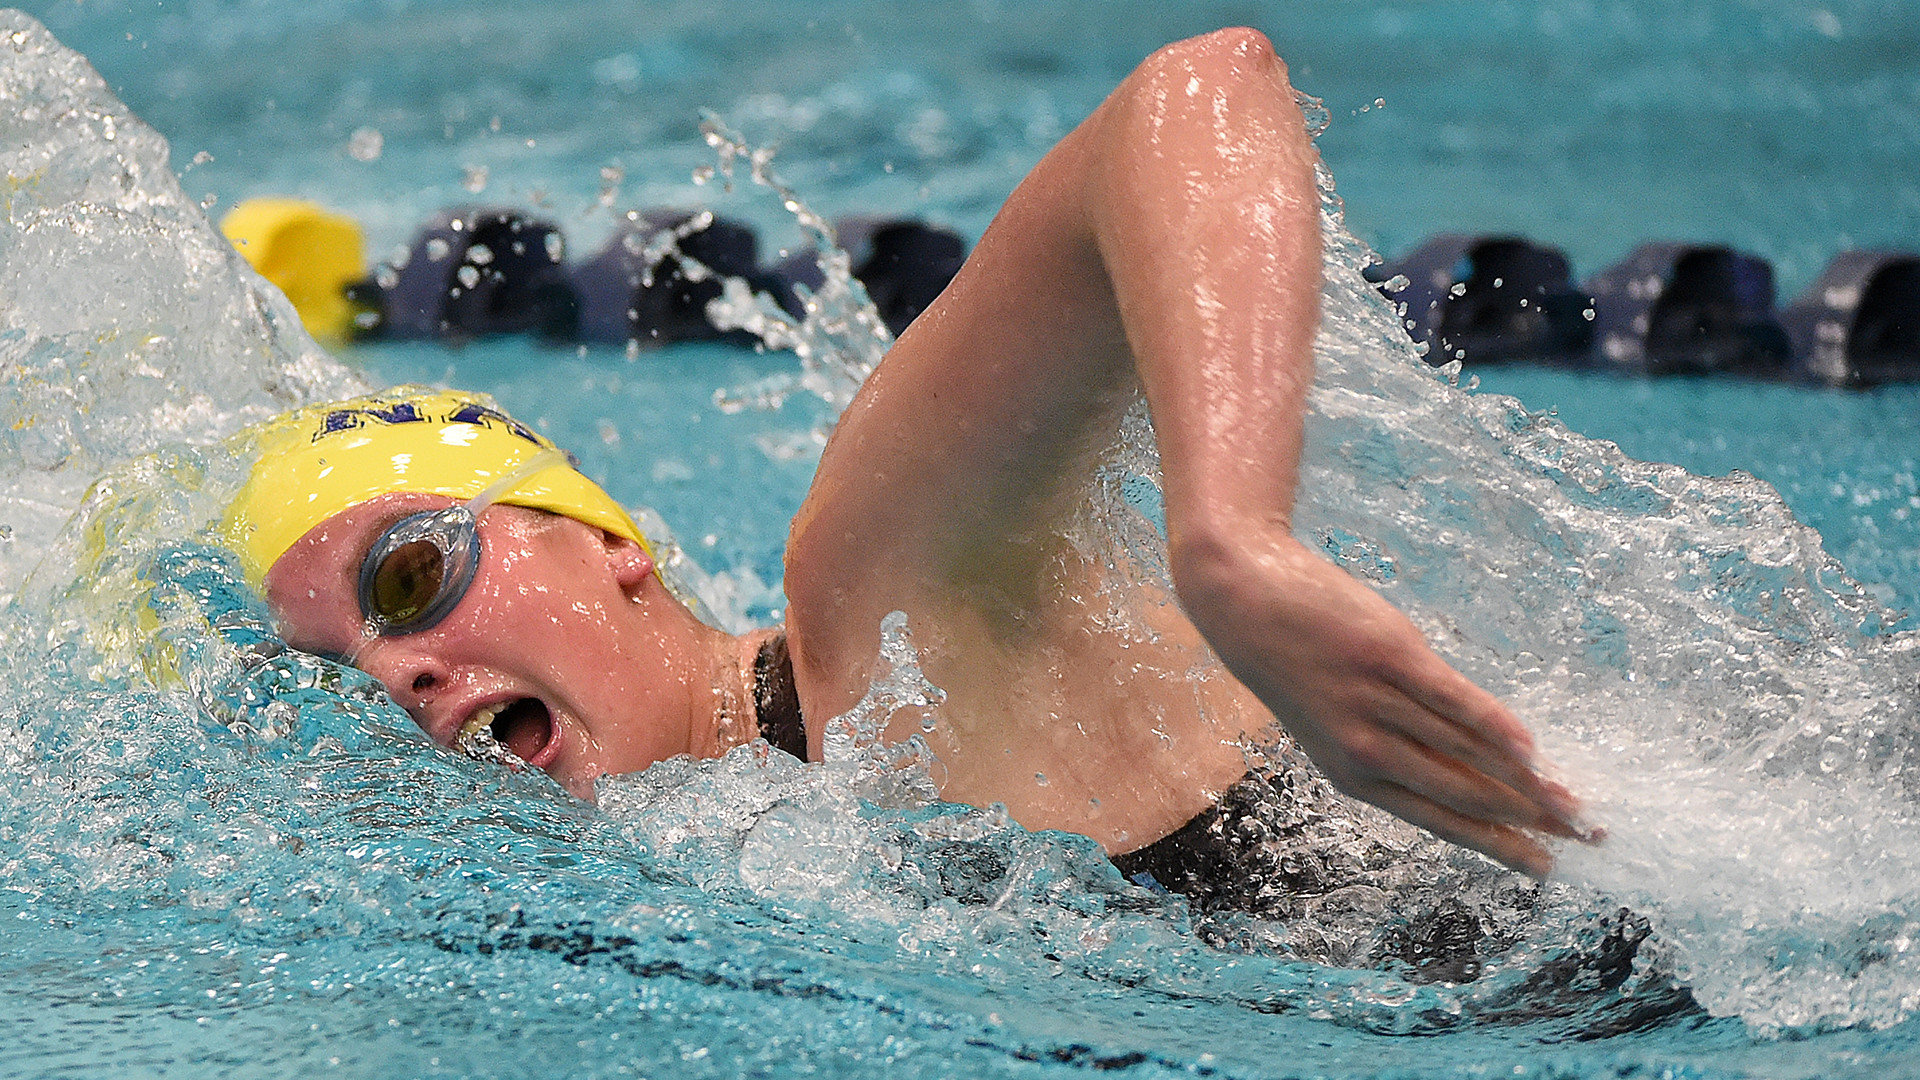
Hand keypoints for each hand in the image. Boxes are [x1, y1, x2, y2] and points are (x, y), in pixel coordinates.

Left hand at [1172, 526, 1591, 876]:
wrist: (1244, 600)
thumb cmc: (1300, 664)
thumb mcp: (1337, 720)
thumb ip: (1399, 744)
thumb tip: (1473, 762)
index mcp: (1355, 776)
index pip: (1441, 821)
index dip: (1499, 845)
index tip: (1546, 867)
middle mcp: (1367, 751)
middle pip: (1466, 795)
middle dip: (1530, 821)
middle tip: (1584, 837)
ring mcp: (1378, 705)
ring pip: (1467, 754)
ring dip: (1528, 783)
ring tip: (1572, 803)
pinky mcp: (1390, 658)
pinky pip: (1453, 700)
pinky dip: (1495, 726)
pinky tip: (1531, 749)